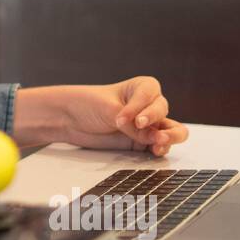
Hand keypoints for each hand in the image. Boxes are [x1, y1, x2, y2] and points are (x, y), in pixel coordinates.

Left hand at [15, 76, 188, 156]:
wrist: (69, 118)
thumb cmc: (87, 104)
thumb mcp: (109, 111)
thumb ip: (132, 126)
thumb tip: (154, 139)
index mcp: (141, 87)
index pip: (151, 95)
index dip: (140, 106)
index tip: (123, 117)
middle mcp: (147, 105)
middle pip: (162, 110)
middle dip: (155, 119)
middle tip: (142, 126)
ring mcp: (147, 124)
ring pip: (170, 129)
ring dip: (168, 136)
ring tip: (159, 143)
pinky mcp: (141, 141)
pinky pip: (158, 145)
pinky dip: (160, 148)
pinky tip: (156, 151)